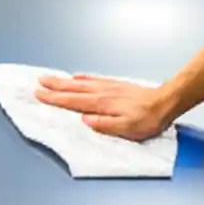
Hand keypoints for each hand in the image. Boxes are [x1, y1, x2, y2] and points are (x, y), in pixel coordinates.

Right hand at [35, 74, 176, 140]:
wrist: (165, 103)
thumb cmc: (147, 120)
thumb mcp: (127, 128)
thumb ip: (104, 124)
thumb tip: (85, 120)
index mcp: (102, 104)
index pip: (73, 101)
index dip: (55, 98)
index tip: (40, 95)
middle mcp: (102, 92)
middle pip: (73, 88)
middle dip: (55, 86)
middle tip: (38, 82)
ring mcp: (109, 87)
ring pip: (81, 82)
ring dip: (64, 80)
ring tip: (51, 77)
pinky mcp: (116, 85)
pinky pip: (95, 78)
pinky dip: (83, 77)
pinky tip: (77, 75)